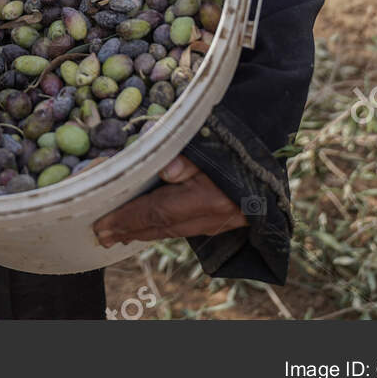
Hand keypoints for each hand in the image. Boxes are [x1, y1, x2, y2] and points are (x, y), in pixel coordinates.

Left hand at [91, 155, 246, 247]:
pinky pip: (185, 228)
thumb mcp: (215, 142)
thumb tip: (166, 170)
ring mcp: (220, 221)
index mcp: (210, 197)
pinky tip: (150, 227)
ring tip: (118, 234)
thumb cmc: (241, 142)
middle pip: (162, 227)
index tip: (100, 224)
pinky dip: (163, 228)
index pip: (158, 212)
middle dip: (129, 230)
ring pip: (173, 230)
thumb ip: (190, 157)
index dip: (127, 219)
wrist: (275, 157)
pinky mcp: (224, 220)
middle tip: (101, 235)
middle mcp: (213, 216)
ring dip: (143, 232)